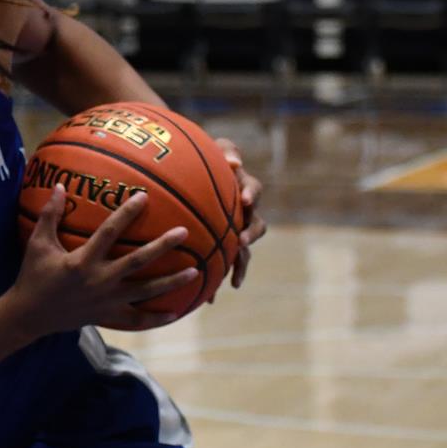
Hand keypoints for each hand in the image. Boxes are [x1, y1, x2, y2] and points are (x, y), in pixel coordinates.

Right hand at [12, 189, 195, 334]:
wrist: (29, 316)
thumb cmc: (33, 275)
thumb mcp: (37, 244)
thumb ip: (49, 215)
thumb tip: (57, 185)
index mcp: (82, 261)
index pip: (109, 233)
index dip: (127, 214)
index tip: (144, 197)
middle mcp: (99, 281)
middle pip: (138, 262)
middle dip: (162, 247)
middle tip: (183, 233)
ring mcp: (106, 302)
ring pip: (145, 292)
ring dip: (171, 282)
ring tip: (194, 271)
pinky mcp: (108, 317)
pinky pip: (137, 320)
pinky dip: (157, 318)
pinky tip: (176, 312)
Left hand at [214, 138, 266, 294]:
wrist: (191, 173)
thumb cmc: (204, 156)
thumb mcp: (214, 148)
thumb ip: (226, 151)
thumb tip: (235, 162)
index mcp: (242, 187)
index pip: (253, 190)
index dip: (252, 195)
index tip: (246, 201)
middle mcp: (244, 210)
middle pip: (255, 225)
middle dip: (250, 235)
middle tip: (241, 242)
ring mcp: (235, 228)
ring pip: (243, 250)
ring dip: (240, 264)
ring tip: (233, 281)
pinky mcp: (223, 244)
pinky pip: (224, 262)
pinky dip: (218, 278)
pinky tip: (208, 299)